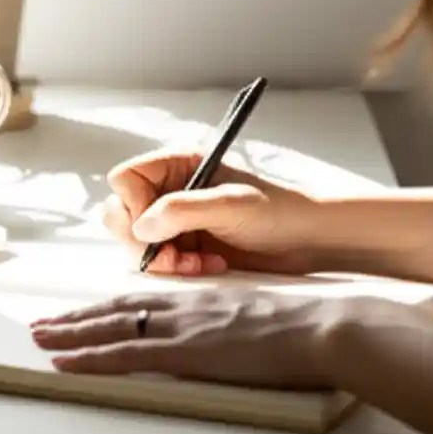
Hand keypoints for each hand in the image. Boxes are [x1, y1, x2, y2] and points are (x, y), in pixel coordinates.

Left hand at [30, 289, 372, 388]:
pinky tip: (66, 362)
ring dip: (70, 334)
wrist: (322, 327)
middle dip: (76, 318)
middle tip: (42, 324)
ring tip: (40, 339)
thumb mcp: (258, 315)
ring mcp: (180, 327)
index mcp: (201, 297)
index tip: (83, 310)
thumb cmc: (304, 326)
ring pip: (109, 328)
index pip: (140, 299)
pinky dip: (89, 357)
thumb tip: (223, 334)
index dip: (107, 305)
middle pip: (115, 309)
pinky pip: (123, 354)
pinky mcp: (184, 351)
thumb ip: (230, 322)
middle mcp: (183, 306)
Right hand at [101, 149, 322, 275]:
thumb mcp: (229, 204)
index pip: (126, 179)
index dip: (132, 204)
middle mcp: (170, 189)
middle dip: (142, 240)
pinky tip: (208, 266)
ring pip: (137, 241)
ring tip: (196, 263)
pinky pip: (158, 260)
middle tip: (172, 255)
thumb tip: (140, 226)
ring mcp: (176, 219)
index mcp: (178, 165)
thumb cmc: (277, 211)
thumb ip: (181, 210)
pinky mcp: (185, 246)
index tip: (153, 227)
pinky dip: (176, 269)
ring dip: (161, 258)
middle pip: (122, 212)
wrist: (310, 241)